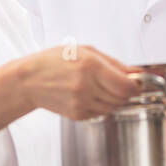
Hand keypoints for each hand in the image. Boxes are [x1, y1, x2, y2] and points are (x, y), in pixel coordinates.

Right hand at [20, 45, 143, 120]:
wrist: (29, 81)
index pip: (126, 85)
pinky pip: (102, 113)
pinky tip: (93, 95)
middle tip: (122, 83)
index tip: (137, 81)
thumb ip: (113, 63)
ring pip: (114, 107)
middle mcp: (86, 87)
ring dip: (116, 99)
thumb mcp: (85, 51)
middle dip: (127, 91)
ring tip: (103, 87)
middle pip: (123, 98)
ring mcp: (81, 103)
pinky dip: (103, 106)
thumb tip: (134, 72)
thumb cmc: (54, 62)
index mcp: (90, 66)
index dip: (136, 85)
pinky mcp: (78, 115)